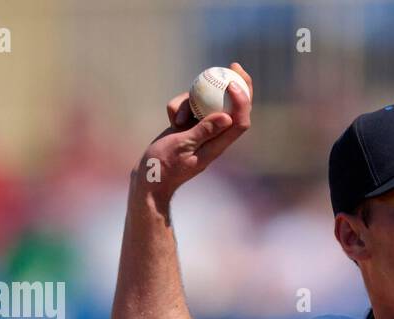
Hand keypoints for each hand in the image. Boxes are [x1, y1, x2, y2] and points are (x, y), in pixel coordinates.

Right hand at [133, 61, 253, 202]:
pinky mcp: (191, 126)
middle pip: (234, 108)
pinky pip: (192, 107)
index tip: (234, 82)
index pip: (240, 121)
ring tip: (175, 119)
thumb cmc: (163, 167)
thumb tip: (227, 118)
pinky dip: (180, 107)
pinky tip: (171, 118)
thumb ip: (203, 132)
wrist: (149, 177)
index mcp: (218, 146)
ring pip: (207, 103)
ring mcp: (203, 131)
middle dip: (238, 86)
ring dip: (191, 101)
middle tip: (234, 65)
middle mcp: (215, 138)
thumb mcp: (182, 147)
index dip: (243, 101)